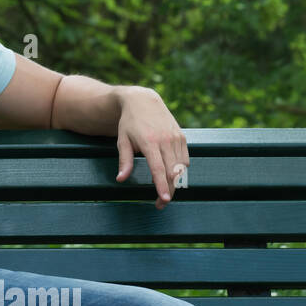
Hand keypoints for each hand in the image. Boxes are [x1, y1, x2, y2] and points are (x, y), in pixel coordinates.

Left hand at [114, 87, 189, 209]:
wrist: (143, 101)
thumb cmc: (129, 123)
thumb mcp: (122, 141)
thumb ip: (124, 161)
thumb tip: (120, 179)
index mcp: (149, 142)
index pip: (158, 169)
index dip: (161, 186)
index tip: (163, 200)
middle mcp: (166, 140)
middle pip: (172, 172)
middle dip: (168, 191)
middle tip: (160, 204)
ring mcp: (176, 138)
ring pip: (181, 168)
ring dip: (175, 183)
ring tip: (164, 192)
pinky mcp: (182, 137)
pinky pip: (185, 160)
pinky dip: (180, 171)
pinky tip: (171, 176)